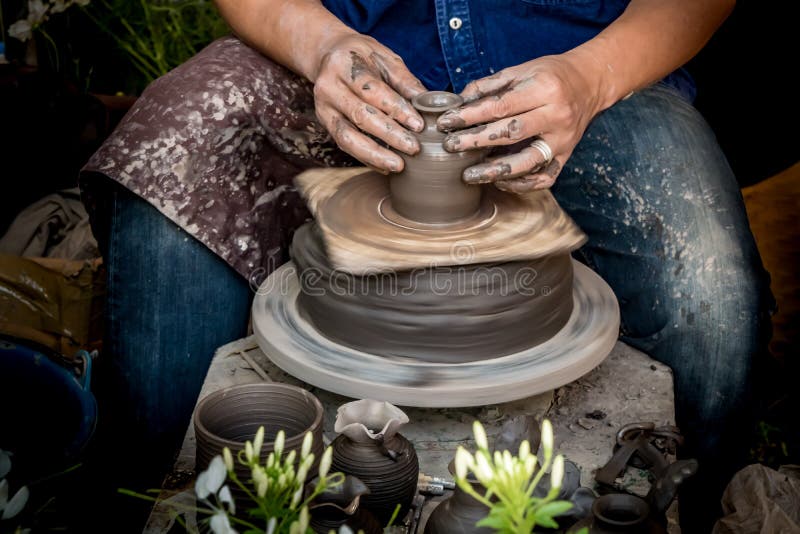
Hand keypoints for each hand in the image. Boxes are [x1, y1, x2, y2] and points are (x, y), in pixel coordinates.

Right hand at [313, 34, 427, 172]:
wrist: (328, 56)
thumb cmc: (362, 57)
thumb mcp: (383, 57)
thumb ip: (404, 80)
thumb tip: (429, 102)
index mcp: (343, 65)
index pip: (372, 90)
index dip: (396, 109)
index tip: (419, 125)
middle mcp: (328, 88)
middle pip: (360, 116)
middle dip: (389, 135)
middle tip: (414, 148)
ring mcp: (323, 109)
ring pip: (347, 138)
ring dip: (374, 155)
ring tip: (399, 166)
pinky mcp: (325, 124)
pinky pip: (345, 146)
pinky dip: (366, 159)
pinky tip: (385, 167)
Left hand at [437, 54, 604, 192]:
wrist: (591, 83)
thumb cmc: (551, 75)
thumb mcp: (521, 70)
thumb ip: (489, 86)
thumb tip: (456, 101)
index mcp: (543, 89)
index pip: (500, 106)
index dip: (470, 116)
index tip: (446, 122)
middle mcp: (556, 115)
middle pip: (511, 133)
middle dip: (476, 141)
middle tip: (450, 146)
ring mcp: (563, 139)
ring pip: (528, 161)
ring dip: (496, 171)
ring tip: (469, 175)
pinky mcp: (566, 156)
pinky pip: (544, 178)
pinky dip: (520, 184)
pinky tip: (499, 182)